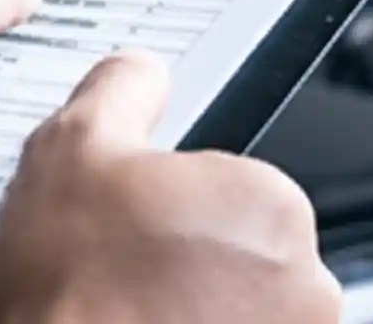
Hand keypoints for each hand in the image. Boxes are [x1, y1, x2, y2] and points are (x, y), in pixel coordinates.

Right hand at [0, 51, 340, 323]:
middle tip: (117, 274)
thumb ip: (120, 90)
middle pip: (235, 251)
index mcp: (269, 201)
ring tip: (122, 313)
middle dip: (184, 260)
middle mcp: (305, 281)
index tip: (130, 228)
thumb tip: (140, 73)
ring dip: (194, 309)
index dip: (165, 205)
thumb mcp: (70, 150)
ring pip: (237, 309)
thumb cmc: (67, 296)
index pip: (224, 186)